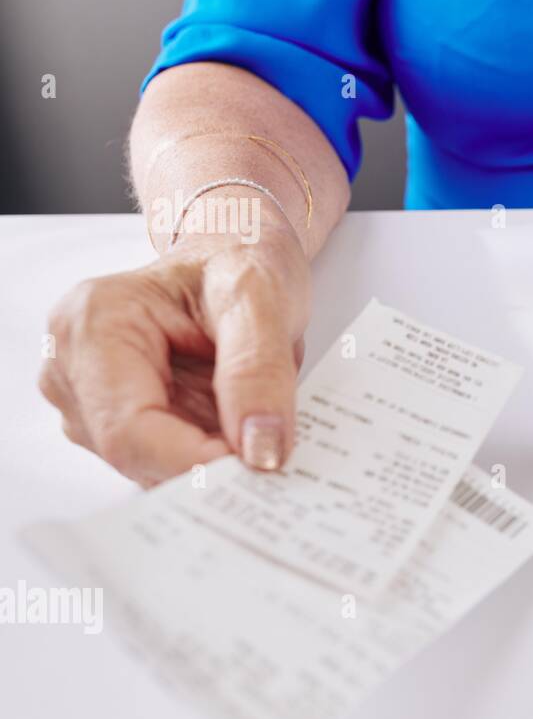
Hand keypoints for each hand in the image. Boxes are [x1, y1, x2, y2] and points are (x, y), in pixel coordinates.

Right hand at [39, 220, 309, 485]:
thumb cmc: (240, 259)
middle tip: (272, 458)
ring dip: (211, 459)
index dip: (197, 463)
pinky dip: (207, 456)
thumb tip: (261, 450)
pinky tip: (237, 430)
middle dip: (208, 467)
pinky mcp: (114, 418)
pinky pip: (163, 461)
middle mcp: (74, 365)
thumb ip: (260, 371)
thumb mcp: (262, 299)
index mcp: (95, 324)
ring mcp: (89, 398)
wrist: (236, 250)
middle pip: (137, 456)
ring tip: (256, 426)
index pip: (130, 430)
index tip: (259, 468)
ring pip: (151, 467)